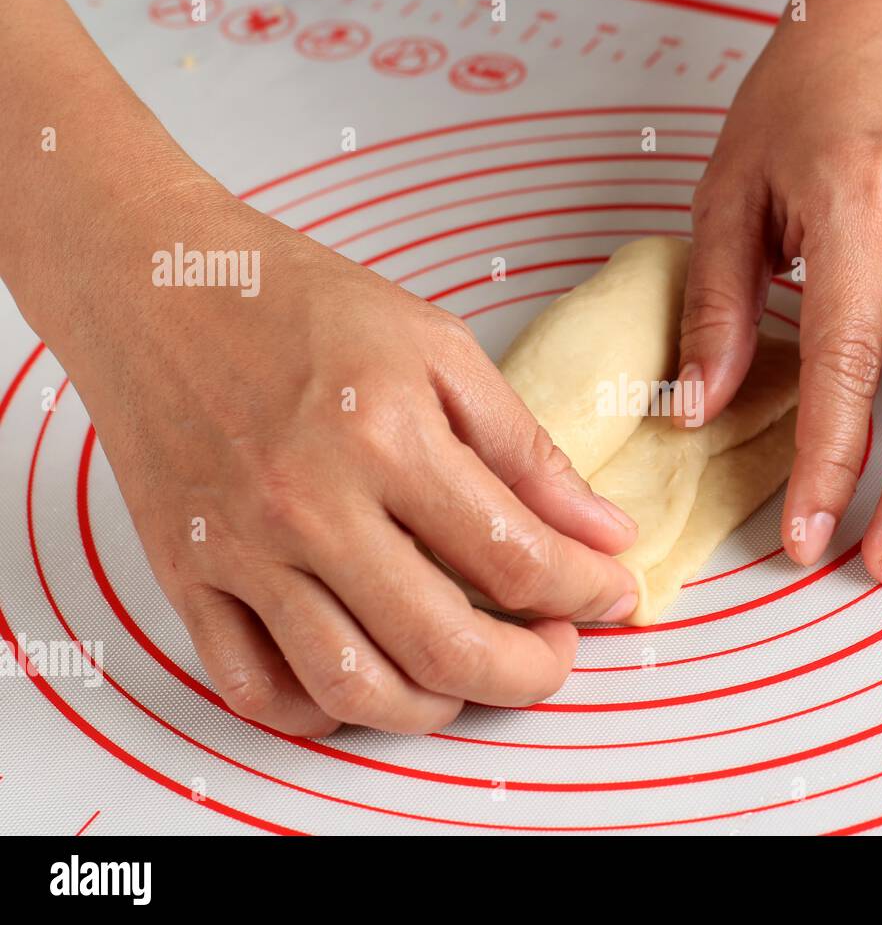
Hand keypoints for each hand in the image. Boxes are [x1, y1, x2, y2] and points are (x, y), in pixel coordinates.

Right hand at [44, 180, 639, 735]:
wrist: (155, 282)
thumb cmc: (299, 301)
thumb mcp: (437, 346)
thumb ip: (525, 448)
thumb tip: (602, 530)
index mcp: (386, 438)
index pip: (516, 557)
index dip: (585, 592)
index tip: (613, 595)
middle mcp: (311, 506)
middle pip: (444, 646)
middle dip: (529, 673)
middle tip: (559, 654)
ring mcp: (241, 550)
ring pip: (353, 689)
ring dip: (436, 708)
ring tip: (471, 674)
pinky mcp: (187, 575)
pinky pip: (254, 688)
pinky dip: (322, 712)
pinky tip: (369, 681)